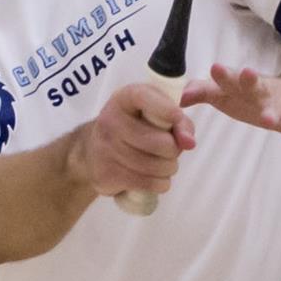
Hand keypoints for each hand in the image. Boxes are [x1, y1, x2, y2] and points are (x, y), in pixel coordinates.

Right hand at [69, 83, 197, 195]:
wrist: (91, 151)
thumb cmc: (134, 128)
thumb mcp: (155, 115)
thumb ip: (180, 122)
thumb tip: (189, 142)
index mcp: (123, 98)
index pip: (143, 97)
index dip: (164, 107)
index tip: (177, 116)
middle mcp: (110, 120)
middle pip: (161, 143)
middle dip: (174, 151)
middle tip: (169, 150)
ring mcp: (106, 148)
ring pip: (157, 167)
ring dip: (168, 168)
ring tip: (162, 164)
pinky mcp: (106, 174)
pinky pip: (148, 183)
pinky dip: (160, 183)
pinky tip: (155, 177)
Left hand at [181, 63, 280, 149]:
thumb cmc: (256, 96)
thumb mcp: (229, 93)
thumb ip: (204, 92)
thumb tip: (178, 95)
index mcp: (242, 87)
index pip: (230, 80)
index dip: (223, 76)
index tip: (215, 68)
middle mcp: (262, 93)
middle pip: (254, 85)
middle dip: (249, 80)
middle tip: (246, 73)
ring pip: (275, 110)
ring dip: (272, 113)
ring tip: (267, 119)